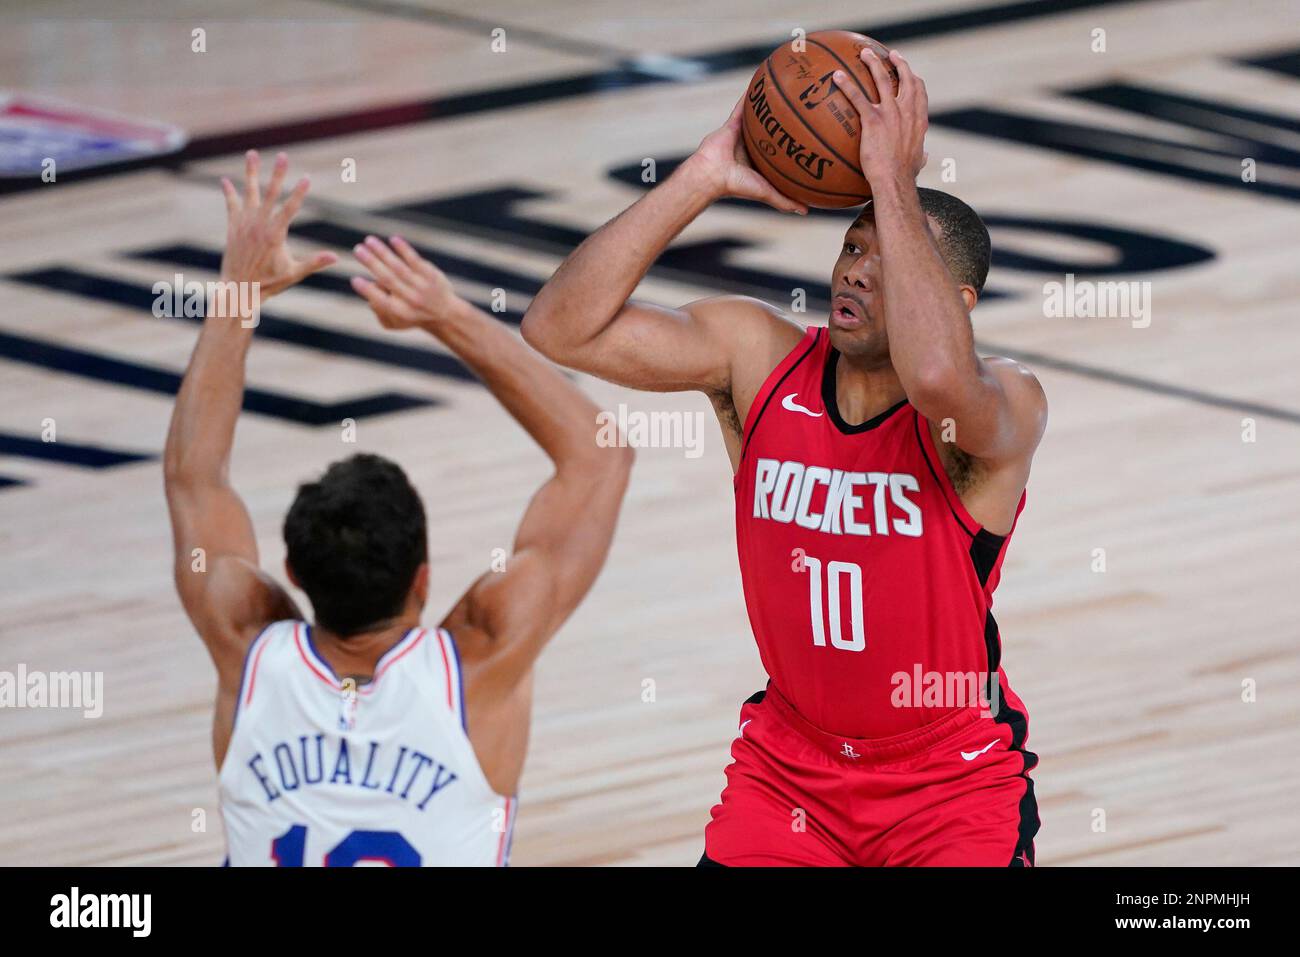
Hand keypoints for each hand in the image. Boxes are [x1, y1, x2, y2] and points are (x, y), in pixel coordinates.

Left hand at [219, 150, 336, 297]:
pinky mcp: (233, 227)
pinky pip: (231, 205)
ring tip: (252, 153)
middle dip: (278, 174)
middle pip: (271, 194)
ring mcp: (244, 224)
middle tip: (283, 156)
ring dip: (251, 172)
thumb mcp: (294, 274)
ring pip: (249, 193)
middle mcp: (259, 225)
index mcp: (275, 235)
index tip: (307, 178)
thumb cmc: (268, 284)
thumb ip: (314, 262)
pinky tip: (226, 180)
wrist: (238, 290)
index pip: (290, 208)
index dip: (299, 193)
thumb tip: (336, 257)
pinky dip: (229, 192)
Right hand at [350, 235, 467, 330]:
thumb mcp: (394, 322)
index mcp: (399, 312)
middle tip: (357, 250)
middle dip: (371, 263)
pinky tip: (393, 239)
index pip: (381, 300)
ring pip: (399, 267)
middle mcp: (410, 299)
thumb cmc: (412, 317)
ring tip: (369, 240)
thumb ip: (378, 310)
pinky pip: (415, 260)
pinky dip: (404, 250)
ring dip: (383, 252)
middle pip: (388, 279)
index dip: (367, 291)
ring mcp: (421, 286)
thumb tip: (367, 291)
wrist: (445, 314)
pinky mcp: (430, 275)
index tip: (355, 280)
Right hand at [684, 96, 807, 213]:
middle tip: (806, 106)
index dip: (795, 143)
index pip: (781, 151)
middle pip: (774, 130)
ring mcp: (743, 133)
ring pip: (761, 116)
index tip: (812, 135)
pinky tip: (763, 79)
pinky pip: (743, 104)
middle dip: (787, 121)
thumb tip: (807, 211)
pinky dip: (751, 93)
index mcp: (761, 161)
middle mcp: (754, 146)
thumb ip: (785, 201)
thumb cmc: (736, 186)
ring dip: (771, 103)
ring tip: (788, 89)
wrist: (711, 175)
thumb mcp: (766, 193)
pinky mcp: (733, 123)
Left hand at [833, 48, 927, 186]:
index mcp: (918, 120)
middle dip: (898, 63)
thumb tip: (924, 157)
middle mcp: (907, 111)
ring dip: (873, 63)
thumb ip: (920, 156)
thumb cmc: (904, 176)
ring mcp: (890, 114)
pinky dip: (846, 85)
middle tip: (890, 55)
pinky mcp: (873, 120)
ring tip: (865, 54)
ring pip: (882, 80)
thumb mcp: (917, 163)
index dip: (914, 80)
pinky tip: (836, 76)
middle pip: (905, 79)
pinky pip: (857, 98)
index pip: (919, 93)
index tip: (909, 73)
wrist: (895, 181)